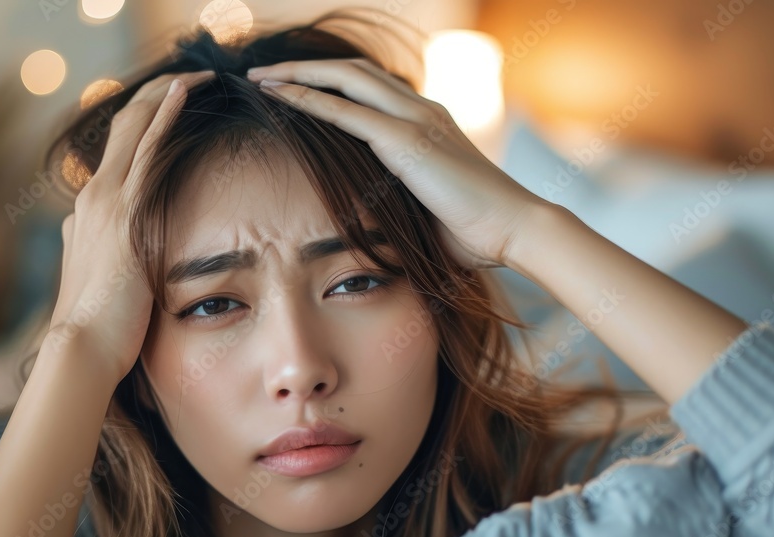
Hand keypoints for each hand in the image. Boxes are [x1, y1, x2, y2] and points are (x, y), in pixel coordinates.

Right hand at [49, 70, 215, 384]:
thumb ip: (106, 256)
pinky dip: (165, 115)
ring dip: (165, 94)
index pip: (118, 152)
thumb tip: (111, 248)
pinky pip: (148, 149)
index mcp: (89, 211)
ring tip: (195, 75)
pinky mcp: (127, 211)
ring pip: (135, 126)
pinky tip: (185, 91)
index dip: (142, 124)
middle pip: (124, 126)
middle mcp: (94, 195)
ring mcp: (108, 199)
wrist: (82, 344)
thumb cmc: (98, 327)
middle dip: (155, 96)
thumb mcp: (102, 284)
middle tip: (187, 78)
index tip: (168, 109)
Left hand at [245, 58, 550, 268]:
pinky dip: (308, 99)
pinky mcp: (405, 139)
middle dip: (304, 68)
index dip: (332, 83)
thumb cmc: (478, 231)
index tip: (295, 90)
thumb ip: (405, 201)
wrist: (514, 229)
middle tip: (263, 76)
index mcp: (427, 123)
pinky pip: (345, 111)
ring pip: (344, 79)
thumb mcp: (432, 208)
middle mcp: (420, 110)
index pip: (372, 88)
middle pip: (352, 71)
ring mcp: (414, 119)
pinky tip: (278, 95)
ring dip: (297, 75)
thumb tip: (378, 226)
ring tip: (259, 79)